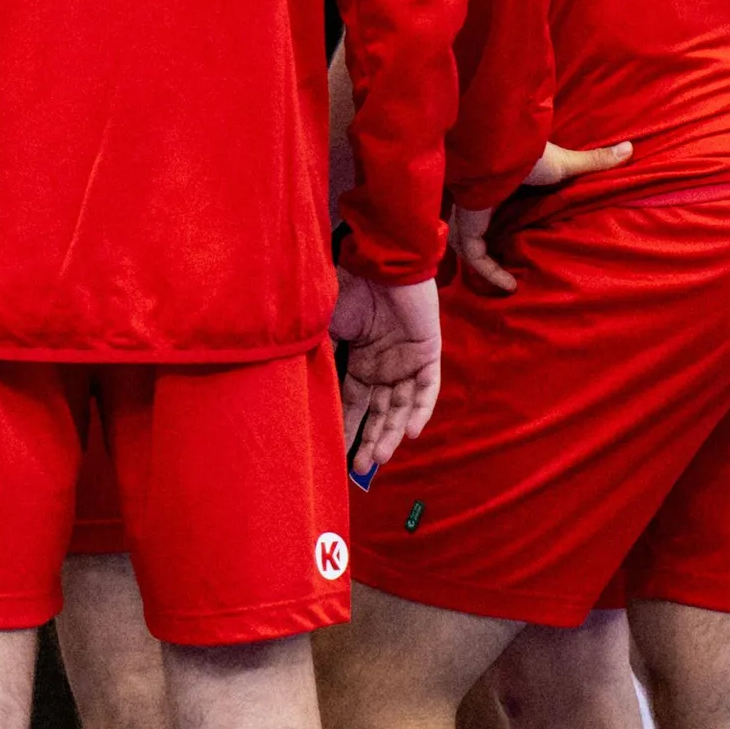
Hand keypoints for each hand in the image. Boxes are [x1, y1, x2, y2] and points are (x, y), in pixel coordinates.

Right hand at [339, 277, 445, 476]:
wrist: (379, 262)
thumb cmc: (348, 290)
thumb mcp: (326, 330)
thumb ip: (321, 359)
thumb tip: (302, 392)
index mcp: (360, 361)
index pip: (355, 404)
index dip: (348, 428)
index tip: (339, 456)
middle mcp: (384, 366)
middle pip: (380, 412)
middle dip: (371, 440)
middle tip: (361, 467)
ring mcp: (406, 361)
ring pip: (402, 406)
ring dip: (392, 432)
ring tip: (380, 457)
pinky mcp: (427, 352)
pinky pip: (427, 388)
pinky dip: (420, 409)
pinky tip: (412, 431)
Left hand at [447, 140, 632, 291]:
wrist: (506, 153)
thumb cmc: (533, 155)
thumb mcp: (567, 165)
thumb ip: (595, 162)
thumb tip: (631, 149)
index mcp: (502, 184)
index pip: (496, 204)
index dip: (502, 215)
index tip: (520, 232)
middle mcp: (483, 200)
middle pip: (477, 225)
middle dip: (485, 239)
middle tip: (508, 261)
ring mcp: (471, 214)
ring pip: (469, 241)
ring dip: (484, 261)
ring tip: (505, 279)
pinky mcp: (469, 226)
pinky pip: (475, 255)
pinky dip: (489, 272)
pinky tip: (509, 286)